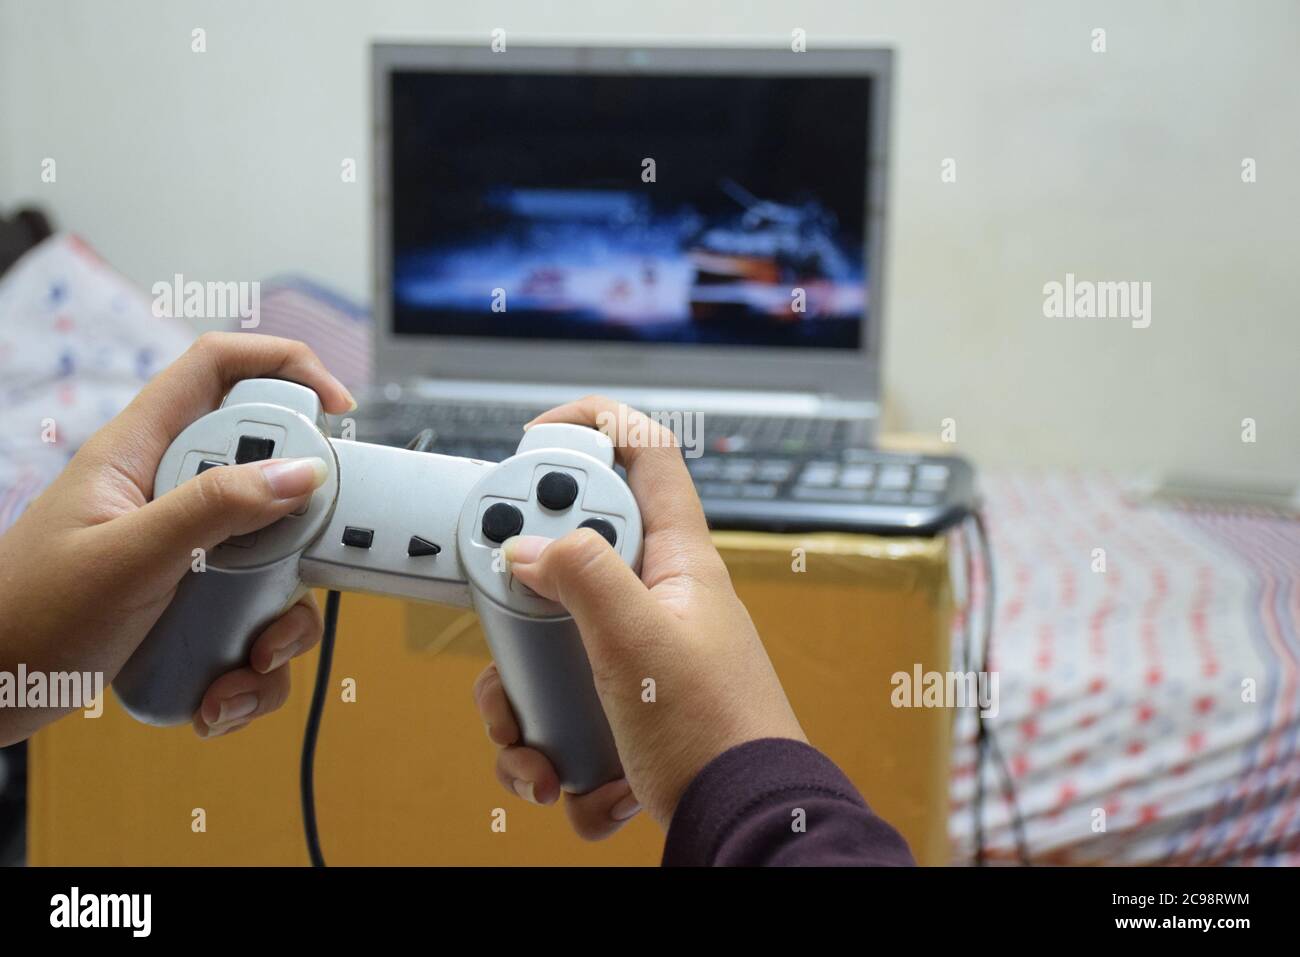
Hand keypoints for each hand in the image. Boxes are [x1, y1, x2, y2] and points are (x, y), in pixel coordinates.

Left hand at [0, 333, 353, 744]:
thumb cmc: (25, 620)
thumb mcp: (126, 559)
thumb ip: (212, 508)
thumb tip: (302, 473)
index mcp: (140, 454)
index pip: (218, 369)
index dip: (283, 367)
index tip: (338, 408)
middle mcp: (170, 496)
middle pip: (269, 477)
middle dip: (297, 537)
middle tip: (293, 576)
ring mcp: (185, 552)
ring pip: (273, 565)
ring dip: (279, 625)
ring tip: (247, 663)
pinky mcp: (191, 605)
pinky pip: (252, 623)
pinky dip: (251, 668)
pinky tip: (219, 697)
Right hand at [471, 395, 805, 838]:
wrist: (740, 821)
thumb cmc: (715, 732)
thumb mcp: (637, 640)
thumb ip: (581, 575)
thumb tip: (525, 546)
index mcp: (677, 560)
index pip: (646, 452)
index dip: (594, 423)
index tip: (532, 438)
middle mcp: (656, 599)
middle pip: (571, 555)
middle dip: (522, 599)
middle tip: (511, 631)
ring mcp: (638, 655)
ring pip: (551, 644)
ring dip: (522, 701)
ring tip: (532, 748)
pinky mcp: (625, 707)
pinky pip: (562, 710)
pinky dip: (551, 750)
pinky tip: (569, 780)